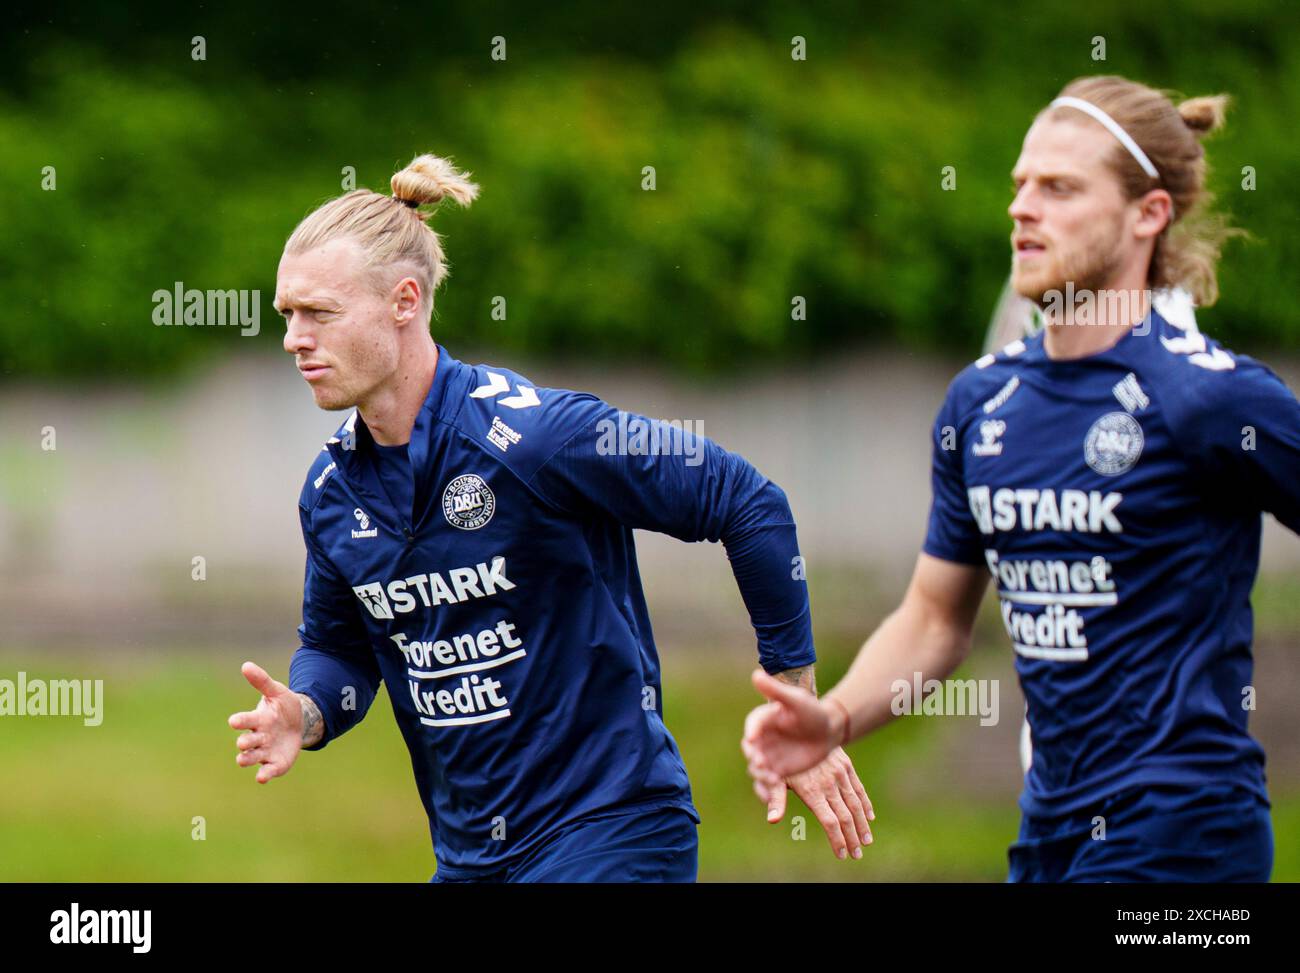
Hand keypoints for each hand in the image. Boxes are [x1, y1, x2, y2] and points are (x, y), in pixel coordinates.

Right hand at [227, 661, 306, 783]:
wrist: (301, 722)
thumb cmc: (284, 707)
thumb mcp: (277, 692)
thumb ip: (262, 681)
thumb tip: (246, 665)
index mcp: (257, 720)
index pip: (244, 721)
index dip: (239, 721)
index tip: (234, 721)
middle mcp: (258, 737)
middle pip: (245, 743)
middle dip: (244, 743)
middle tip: (244, 742)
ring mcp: (265, 751)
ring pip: (251, 759)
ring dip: (248, 759)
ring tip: (244, 760)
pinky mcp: (275, 763)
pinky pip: (267, 771)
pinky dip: (264, 774)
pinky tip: (262, 777)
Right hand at [742, 668, 842, 793]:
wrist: (827, 731)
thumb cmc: (811, 710)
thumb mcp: (796, 700)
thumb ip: (776, 691)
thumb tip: (756, 674)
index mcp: (762, 719)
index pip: (753, 726)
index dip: (751, 732)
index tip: (752, 739)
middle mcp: (761, 739)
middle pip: (751, 751)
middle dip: (754, 757)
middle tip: (761, 763)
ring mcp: (768, 757)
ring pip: (758, 769)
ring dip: (761, 775)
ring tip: (773, 778)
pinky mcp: (777, 772)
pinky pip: (769, 784)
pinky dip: (769, 793)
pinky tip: (774, 799)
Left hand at [776, 748, 874, 859]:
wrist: (803, 723)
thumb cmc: (783, 755)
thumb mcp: (776, 775)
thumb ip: (776, 798)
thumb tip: (772, 820)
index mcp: (812, 791)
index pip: (829, 821)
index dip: (837, 840)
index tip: (841, 855)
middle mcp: (829, 784)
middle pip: (845, 817)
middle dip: (852, 838)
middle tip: (857, 855)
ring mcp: (840, 774)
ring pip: (855, 804)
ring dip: (862, 825)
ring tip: (867, 841)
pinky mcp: (846, 766)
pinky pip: (859, 788)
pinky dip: (865, 804)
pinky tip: (870, 817)